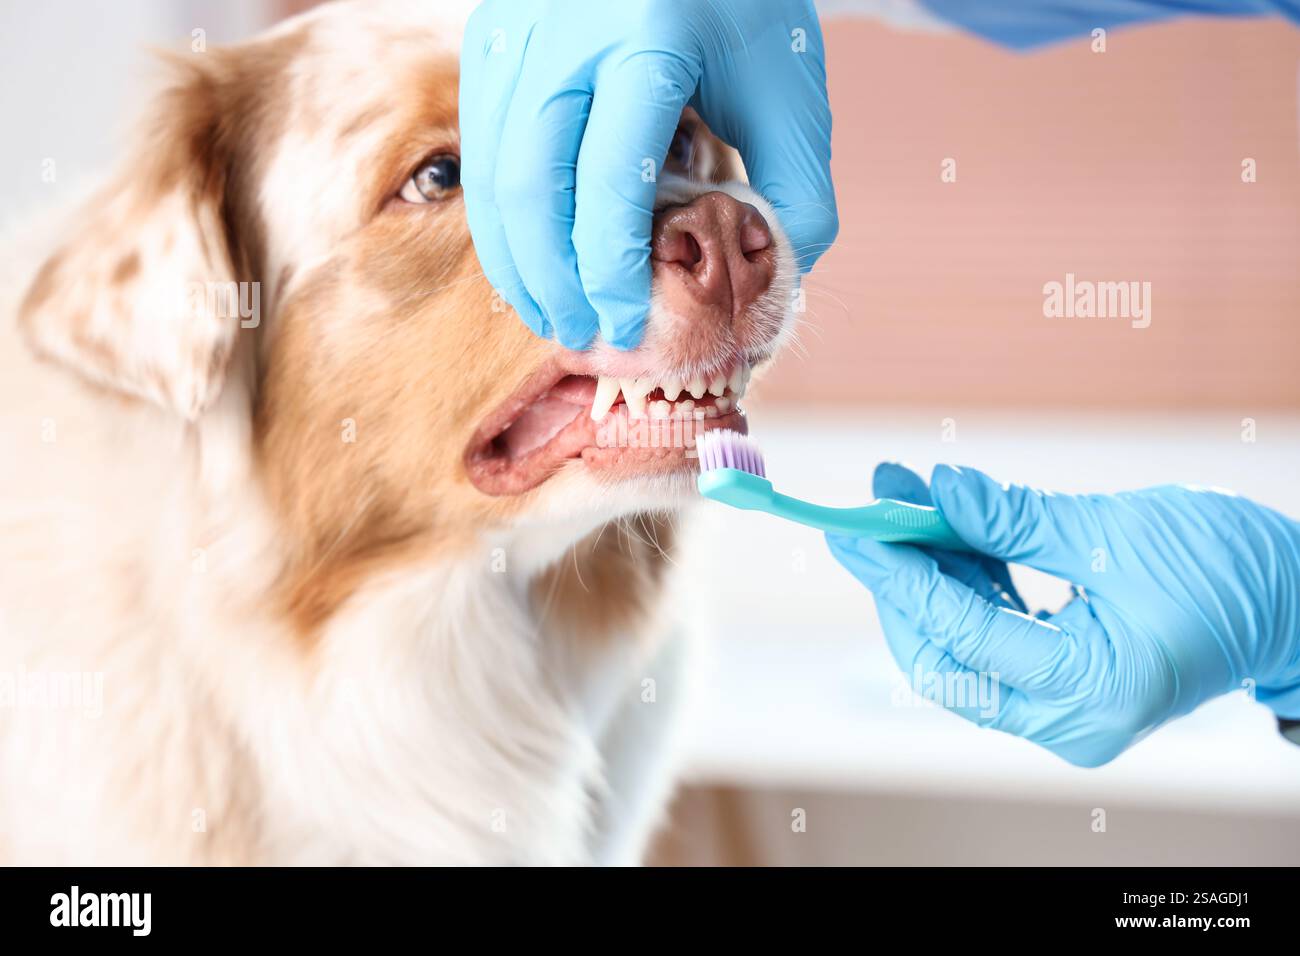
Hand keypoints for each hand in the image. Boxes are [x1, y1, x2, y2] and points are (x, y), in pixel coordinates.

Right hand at [460, 0, 837, 348]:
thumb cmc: (744, 6)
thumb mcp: (789, 87)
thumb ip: (797, 188)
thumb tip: (770, 282)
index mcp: (648, 36)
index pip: (609, 179)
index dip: (610, 270)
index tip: (626, 325)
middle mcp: (564, 29)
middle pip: (529, 185)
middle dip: (550, 280)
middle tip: (581, 333)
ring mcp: (515, 29)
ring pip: (489, 172)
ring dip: (514, 259)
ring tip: (550, 312)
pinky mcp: (491, 36)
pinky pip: (480, 146)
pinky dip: (501, 216)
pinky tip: (533, 258)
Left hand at [827, 463, 1299, 766]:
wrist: (1292, 601)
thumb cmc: (1227, 566)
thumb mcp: (1113, 531)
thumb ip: (1014, 518)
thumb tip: (938, 489)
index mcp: (1090, 689)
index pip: (961, 633)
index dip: (899, 576)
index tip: (852, 526)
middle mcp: (1068, 719)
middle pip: (944, 659)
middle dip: (901, 585)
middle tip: (869, 516)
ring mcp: (1064, 710)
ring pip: (961, 649)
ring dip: (930, 575)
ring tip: (903, 502)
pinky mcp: (1064, 686)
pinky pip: (992, 639)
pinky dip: (967, 586)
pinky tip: (947, 531)